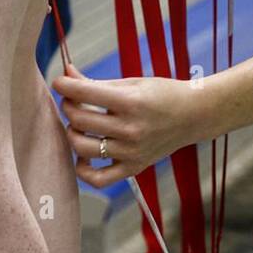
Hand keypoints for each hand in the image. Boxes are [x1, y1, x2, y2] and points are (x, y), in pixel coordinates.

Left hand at [54, 66, 206, 186]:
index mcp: (131, 102)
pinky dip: (83, 168)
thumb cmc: (163, 94)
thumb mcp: (132, 83)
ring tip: (79, 124)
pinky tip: (84, 154)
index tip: (59, 81)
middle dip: (68, 105)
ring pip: (83, 148)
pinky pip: (98, 179)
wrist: (194, 115)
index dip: (65, 85)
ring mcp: (131, 152)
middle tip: (72, 99)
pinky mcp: (134, 168)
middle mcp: (130, 129)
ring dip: (72, 132)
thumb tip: (67, 73)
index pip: (84, 93)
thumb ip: (97, 82)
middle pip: (80, 120)